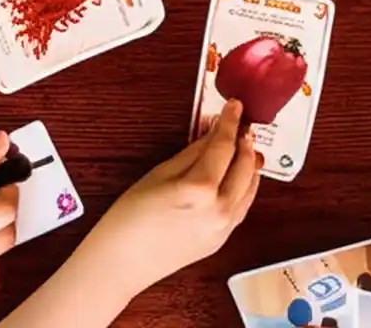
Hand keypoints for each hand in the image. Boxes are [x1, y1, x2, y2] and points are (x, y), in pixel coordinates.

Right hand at [0, 100, 261, 326]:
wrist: (120, 264)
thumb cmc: (128, 219)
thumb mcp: (159, 174)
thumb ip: (192, 153)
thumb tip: (212, 134)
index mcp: (200, 190)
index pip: (224, 146)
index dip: (231, 122)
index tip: (235, 106)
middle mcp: (218, 210)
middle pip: (244, 166)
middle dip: (245, 141)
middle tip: (243, 124)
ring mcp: (223, 228)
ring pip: (250, 189)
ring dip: (250, 165)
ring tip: (246, 147)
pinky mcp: (221, 240)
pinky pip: (242, 208)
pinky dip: (246, 188)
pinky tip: (239, 177)